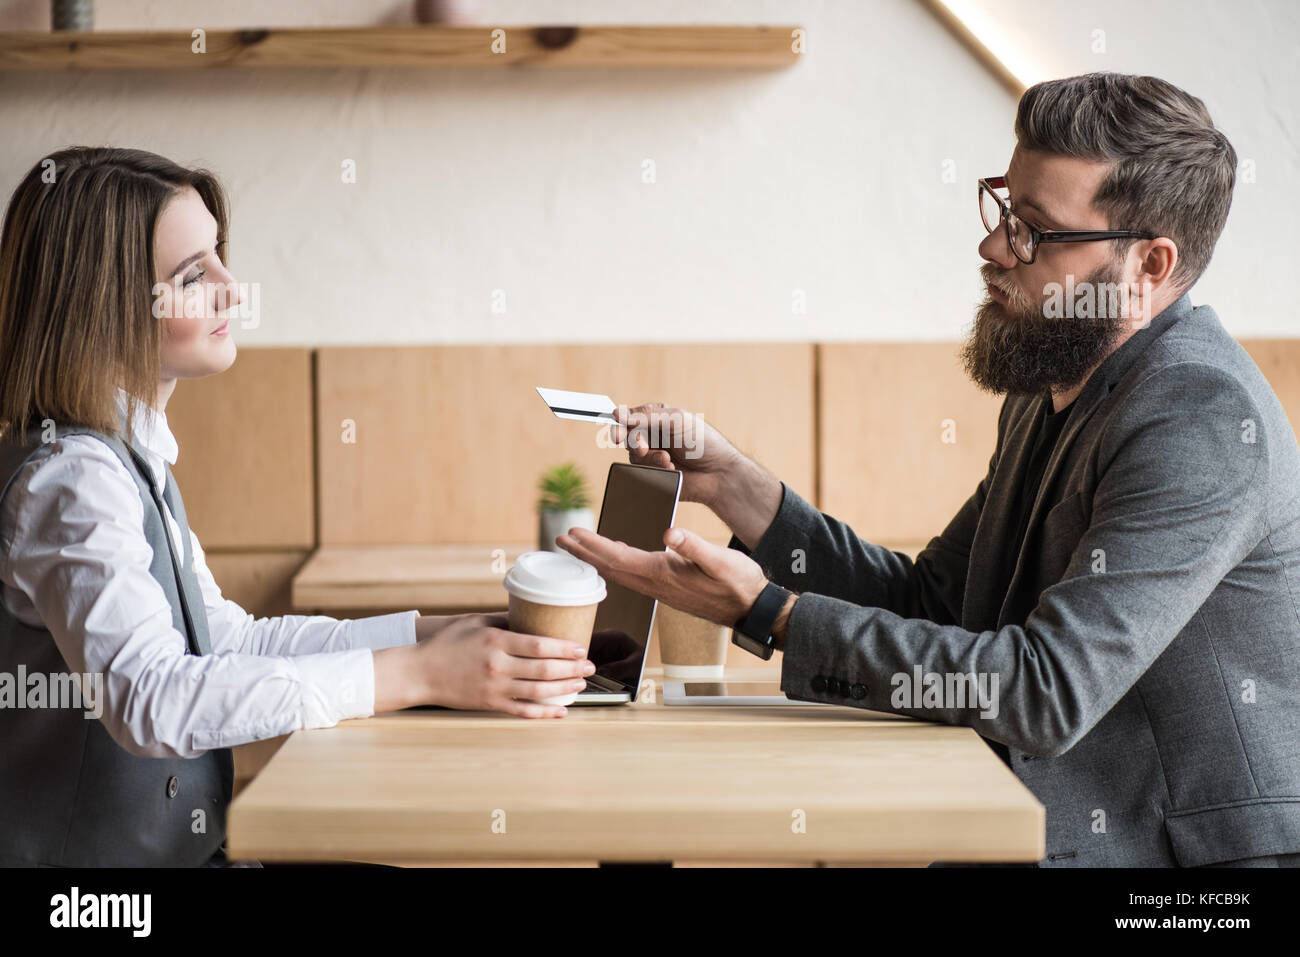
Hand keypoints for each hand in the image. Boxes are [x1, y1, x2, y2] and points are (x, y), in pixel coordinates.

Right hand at [379, 613, 595, 717]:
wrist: (419, 673)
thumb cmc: (446, 644)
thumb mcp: (475, 622)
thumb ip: (504, 620)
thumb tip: (531, 613)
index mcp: (496, 641)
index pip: (538, 645)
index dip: (564, 648)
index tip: (580, 647)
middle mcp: (498, 666)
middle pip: (544, 670)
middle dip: (572, 668)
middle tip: (590, 666)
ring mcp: (495, 688)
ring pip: (538, 691)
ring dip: (565, 688)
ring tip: (582, 683)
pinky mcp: (490, 705)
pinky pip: (523, 711)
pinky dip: (545, 713)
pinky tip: (561, 710)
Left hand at [556, 526, 767, 626]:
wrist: (751, 609)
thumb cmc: (739, 583)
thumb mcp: (720, 559)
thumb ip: (694, 545)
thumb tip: (668, 532)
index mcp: (662, 574)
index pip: (617, 559)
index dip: (592, 546)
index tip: (571, 534)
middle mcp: (656, 584)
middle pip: (610, 568)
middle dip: (584, 553)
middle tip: (561, 539)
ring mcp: (661, 589)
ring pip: (619, 573)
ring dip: (596, 560)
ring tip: (578, 548)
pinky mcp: (668, 590)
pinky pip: (632, 576)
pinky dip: (615, 565)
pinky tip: (614, 558)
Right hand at [608, 403, 742, 509]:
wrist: (719, 473)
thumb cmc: (704, 442)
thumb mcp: (677, 420)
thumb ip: (647, 416)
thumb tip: (619, 414)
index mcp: (657, 419)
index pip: (631, 416)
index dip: (621, 419)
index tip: (618, 422)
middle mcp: (652, 437)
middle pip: (626, 437)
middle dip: (631, 441)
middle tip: (641, 447)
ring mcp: (652, 457)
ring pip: (633, 456)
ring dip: (649, 457)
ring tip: (668, 459)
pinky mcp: (654, 476)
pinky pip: (641, 473)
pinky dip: (655, 469)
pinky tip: (671, 468)